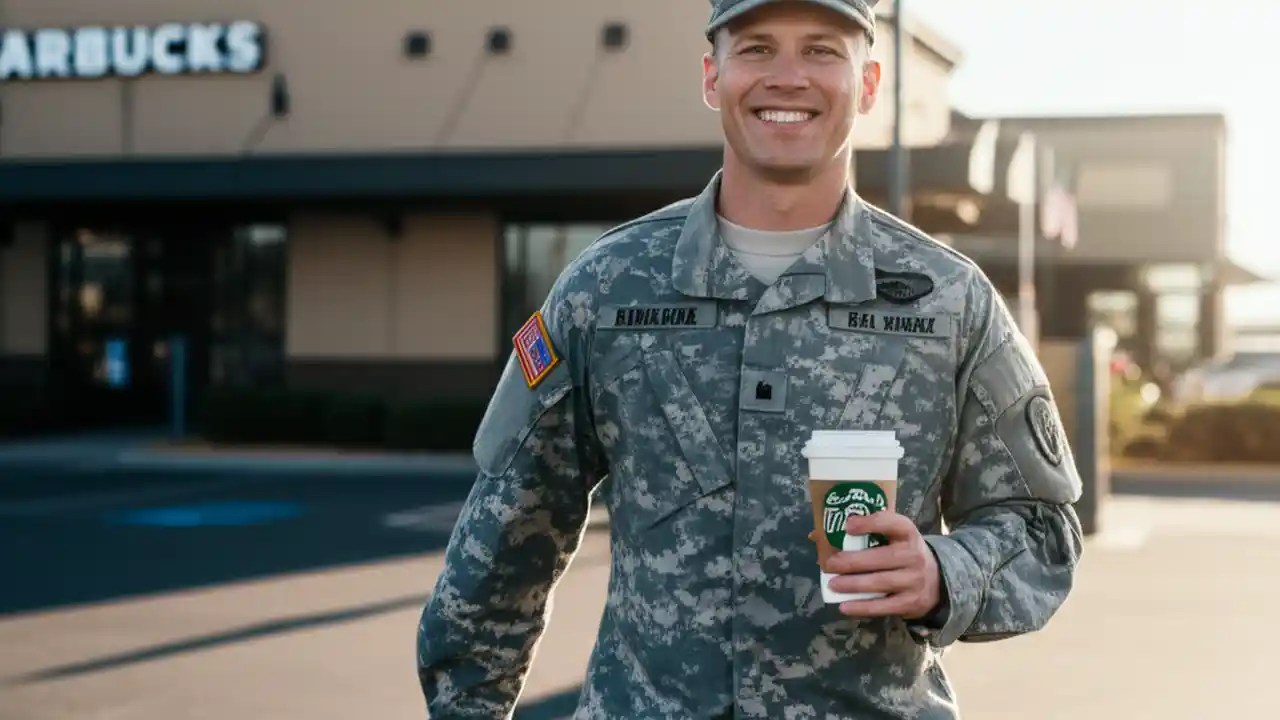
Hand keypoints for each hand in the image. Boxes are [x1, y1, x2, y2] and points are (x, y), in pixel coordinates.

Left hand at [823, 511, 941, 619]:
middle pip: (882, 558)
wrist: (937, 580)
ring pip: (881, 582)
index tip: (849, 525)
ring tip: (833, 585)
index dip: (871, 523)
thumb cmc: (902, 553)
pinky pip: (884, 605)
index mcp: (908, 533)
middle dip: (853, 561)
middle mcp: (914, 555)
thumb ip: (863, 533)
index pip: (892, 523)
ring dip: (854, 584)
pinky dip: (862, 607)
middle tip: (830, 564)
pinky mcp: (911, 603)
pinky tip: (844, 606)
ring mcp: (914, 580)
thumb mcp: (892, 537)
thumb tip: (815, 536)